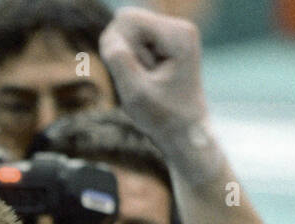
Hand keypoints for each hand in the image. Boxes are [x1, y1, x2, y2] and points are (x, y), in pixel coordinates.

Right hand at [99, 8, 219, 182]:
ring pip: (128, 31)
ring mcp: (174, 33)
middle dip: (123, 51)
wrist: (186, 134)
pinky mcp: (166, 42)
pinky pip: (133, 41)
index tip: (131, 75)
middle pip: (127, 20)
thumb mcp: (136, 94)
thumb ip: (119, 61)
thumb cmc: (164, 118)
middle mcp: (179, 27)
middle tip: (140, 80)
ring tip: (145, 81)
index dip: (117, 47)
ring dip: (128, 58)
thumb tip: (108, 36)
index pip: (127, 19)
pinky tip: (146, 78)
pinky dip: (132, 61)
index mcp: (178, 35)